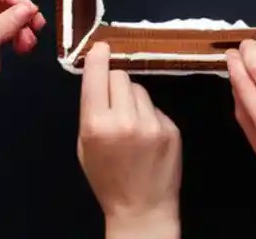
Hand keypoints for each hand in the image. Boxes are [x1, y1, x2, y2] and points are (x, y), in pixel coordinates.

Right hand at [79, 42, 181, 238]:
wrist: (141, 207)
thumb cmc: (107, 178)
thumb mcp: (84, 146)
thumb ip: (90, 111)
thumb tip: (96, 76)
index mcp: (96, 125)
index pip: (97, 75)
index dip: (98, 58)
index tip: (101, 47)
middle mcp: (124, 120)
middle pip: (120, 76)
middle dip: (114, 82)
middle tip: (113, 100)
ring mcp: (151, 123)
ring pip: (140, 88)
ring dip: (133, 98)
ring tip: (131, 124)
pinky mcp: (171, 127)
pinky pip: (156, 106)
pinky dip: (149, 114)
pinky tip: (147, 136)